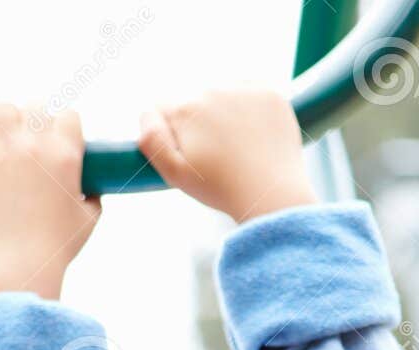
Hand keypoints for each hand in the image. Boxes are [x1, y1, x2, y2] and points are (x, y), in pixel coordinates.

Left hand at [0, 105, 101, 299]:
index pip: (69, 115)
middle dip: (38, 121)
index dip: (67, 128)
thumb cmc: (57, 247)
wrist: (20, 267)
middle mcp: (34, 147)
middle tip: (33, 142)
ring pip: (4, 108)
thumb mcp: (88, 221)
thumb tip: (91, 186)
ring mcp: (2, 153)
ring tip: (7, 137)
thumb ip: (94, 195)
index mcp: (65, 156)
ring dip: (8, 119)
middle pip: (37, 106)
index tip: (61, 142)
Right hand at [138, 90, 316, 222]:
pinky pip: (250, 90)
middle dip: (198, 121)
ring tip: (236, 146)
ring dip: (223, 111)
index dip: (172, 133)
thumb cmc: (221, 188)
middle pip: (193, 99)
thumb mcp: (175, 174)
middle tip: (217, 155)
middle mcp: (211, 88)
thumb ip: (152, 141)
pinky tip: (253, 133)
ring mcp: (242, 87)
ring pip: (221, 92)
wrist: (272, 193)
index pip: (163, 107)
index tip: (190, 153)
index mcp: (184, 109)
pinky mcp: (269, 91)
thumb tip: (146, 113)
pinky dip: (250, 106)